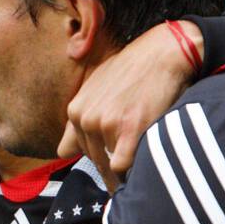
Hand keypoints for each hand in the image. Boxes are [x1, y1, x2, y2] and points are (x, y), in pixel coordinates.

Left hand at [58, 20, 202, 192]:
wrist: (161, 53)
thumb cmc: (133, 70)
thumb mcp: (95, 88)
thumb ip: (79, 119)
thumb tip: (63, 152)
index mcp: (76, 110)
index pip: (74, 152)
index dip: (95, 154)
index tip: (109, 155)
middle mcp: (85, 119)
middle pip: (95, 161)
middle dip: (111, 166)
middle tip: (130, 163)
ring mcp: (105, 125)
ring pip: (110, 165)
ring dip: (125, 168)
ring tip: (140, 160)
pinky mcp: (129, 130)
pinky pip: (122, 166)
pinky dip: (132, 170)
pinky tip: (142, 165)